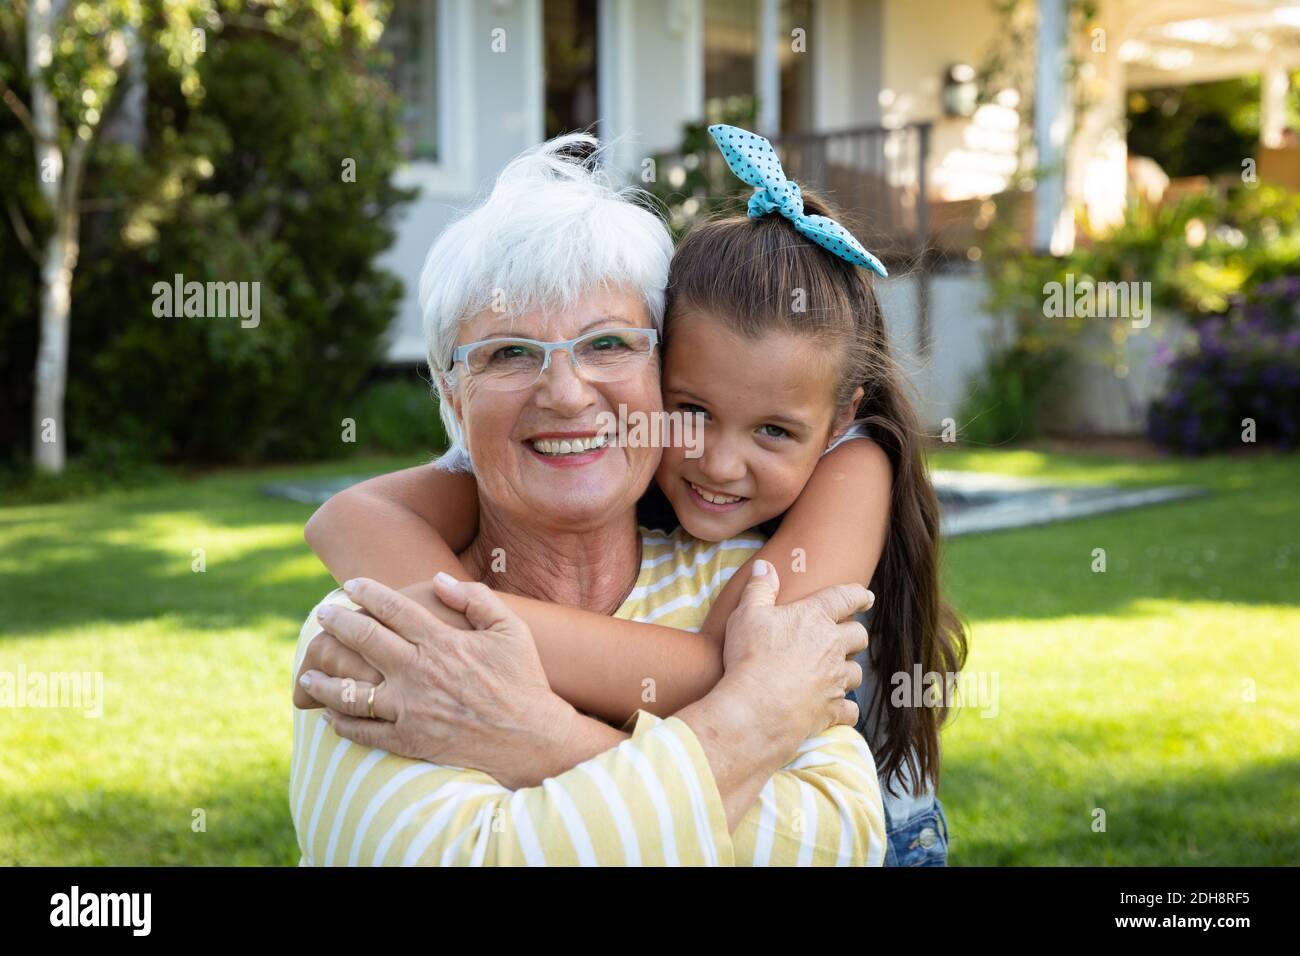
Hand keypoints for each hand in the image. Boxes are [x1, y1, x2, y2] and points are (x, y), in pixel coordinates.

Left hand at [297, 574, 575, 787]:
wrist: (531, 739)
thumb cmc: (524, 681)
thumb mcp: (510, 630)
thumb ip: (476, 599)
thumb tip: (439, 579)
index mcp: (441, 642)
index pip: (392, 609)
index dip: (367, 593)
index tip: (350, 586)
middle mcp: (418, 672)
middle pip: (363, 640)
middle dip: (337, 623)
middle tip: (323, 616)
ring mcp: (410, 709)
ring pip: (350, 691)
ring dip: (324, 680)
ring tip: (309, 672)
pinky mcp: (408, 740)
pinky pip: (363, 731)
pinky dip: (341, 722)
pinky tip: (331, 715)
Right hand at [719, 560, 870, 746]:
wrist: (757, 708)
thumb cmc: (750, 657)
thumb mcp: (747, 614)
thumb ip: (759, 588)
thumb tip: (765, 566)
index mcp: (814, 618)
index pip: (846, 598)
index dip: (858, 595)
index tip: (866, 597)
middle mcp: (832, 646)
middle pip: (859, 636)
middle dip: (854, 634)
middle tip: (844, 636)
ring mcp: (835, 679)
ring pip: (857, 672)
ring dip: (848, 670)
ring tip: (834, 672)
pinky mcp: (833, 709)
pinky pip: (850, 709)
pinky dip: (845, 708)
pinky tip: (835, 707)